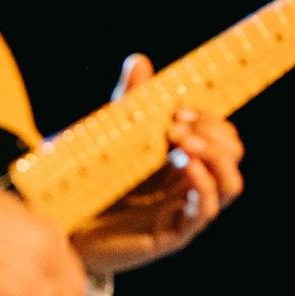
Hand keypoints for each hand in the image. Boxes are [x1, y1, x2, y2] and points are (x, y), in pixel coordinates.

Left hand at [68, 53, 244, 274]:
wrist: (62, 225)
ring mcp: (184, 210)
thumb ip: (129, 102)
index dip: (208, 119)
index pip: (221, 136)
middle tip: (175, 126)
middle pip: (232, 155)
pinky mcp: (172, 234)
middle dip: (212, 133)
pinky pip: (204, 212)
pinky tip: (186, 166)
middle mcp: (189, 185)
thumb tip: (139, 60)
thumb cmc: (89, 181)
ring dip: (215, 158)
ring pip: (230, 184)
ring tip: (185, 144)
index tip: (178, 109)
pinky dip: (203, 186)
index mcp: (182, 160)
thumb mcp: (112, 136)